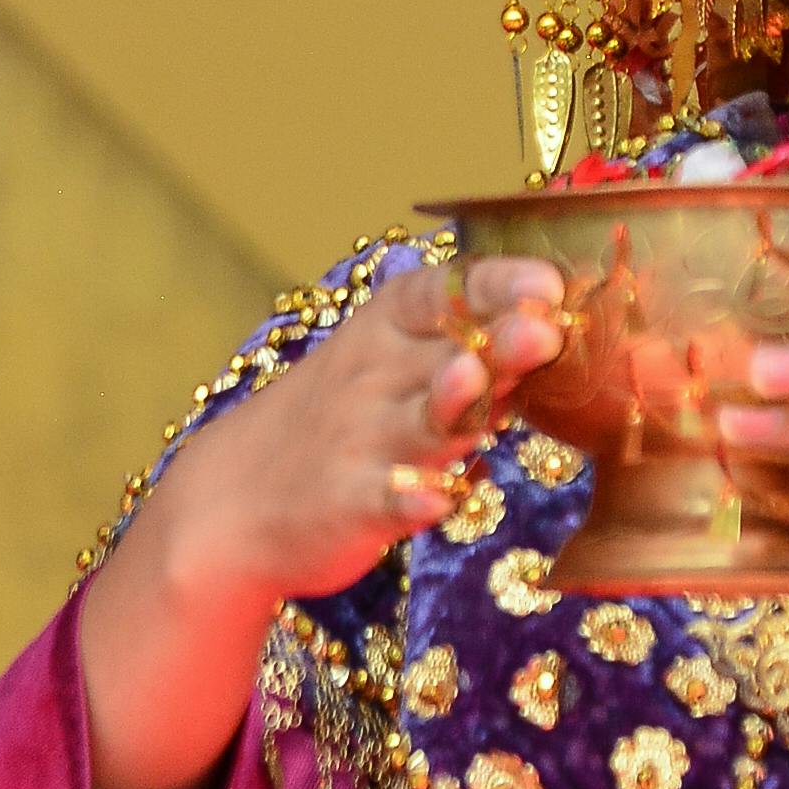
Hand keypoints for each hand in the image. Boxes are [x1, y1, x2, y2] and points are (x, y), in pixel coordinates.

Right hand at [77, 255, 563, 788]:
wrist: (230, 500)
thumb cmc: (338, 422)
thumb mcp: (389, 365)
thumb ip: (469, 345)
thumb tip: (558, 320)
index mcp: (388, 328)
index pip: (446, 290)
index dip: (498, 286)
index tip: (547, 284)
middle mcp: (376, 376)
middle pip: (449, 354)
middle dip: (499, 343)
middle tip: (544, 330)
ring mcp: (361, 440)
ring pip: (423, 420)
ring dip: (452, 402)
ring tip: (476, 383)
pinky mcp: (350, 503)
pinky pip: (386, 495)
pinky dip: (409, 496)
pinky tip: (433, 496)